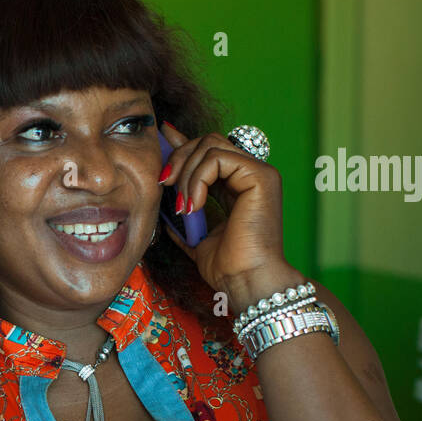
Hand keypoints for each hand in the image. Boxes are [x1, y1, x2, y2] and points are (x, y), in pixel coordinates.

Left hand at [159, 121, 298, 313]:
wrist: (244, 281)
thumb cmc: (226, 265)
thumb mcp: (194, 231)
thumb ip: (184, 206)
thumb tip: (163, 188)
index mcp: (237, 184)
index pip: (209, 150)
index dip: (182, 143)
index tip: (161, 139)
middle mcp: (251, 174)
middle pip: (207, 141)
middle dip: (178, 157)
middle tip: (163, 183)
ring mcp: (258, 172)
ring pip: (210, 145)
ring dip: (186, 173)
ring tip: (183, 206)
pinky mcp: (260, 176)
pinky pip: (217, 158)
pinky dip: (197, 179)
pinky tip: (194, 206)